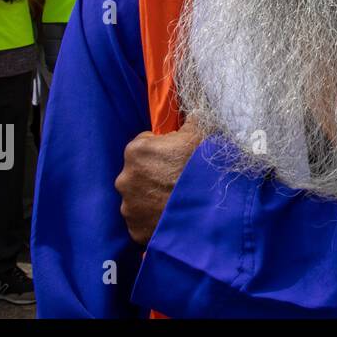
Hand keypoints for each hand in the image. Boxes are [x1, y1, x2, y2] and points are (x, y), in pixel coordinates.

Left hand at [116, 121, 202, 244]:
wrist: (211, 210)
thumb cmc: (203, 167)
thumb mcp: (201, 133)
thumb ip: (191, 118)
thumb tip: (193, 106)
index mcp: (137, 151)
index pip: (145, 144)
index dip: (163, 149)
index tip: (178, 158)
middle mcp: (125, 178)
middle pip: (140, 172)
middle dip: (155, 174)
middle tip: (178, 180)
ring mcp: (128, 207)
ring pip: (139, 197)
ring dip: (153, 197)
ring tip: (177, 200)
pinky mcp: (134, 230)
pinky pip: (143, 220)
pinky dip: (154, 218)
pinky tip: (172, 215)